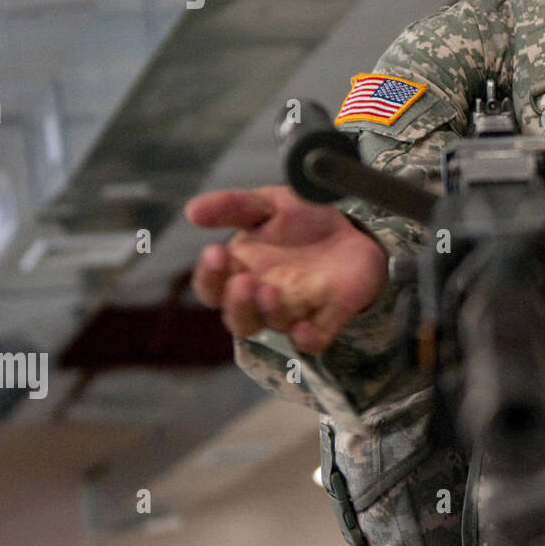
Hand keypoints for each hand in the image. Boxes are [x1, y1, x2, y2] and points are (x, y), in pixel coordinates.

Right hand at [186, 185, 386, 353]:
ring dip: (268, 311)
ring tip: (270, 289)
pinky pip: (313, 341)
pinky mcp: (328, 317)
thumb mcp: (268, 204)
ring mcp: (296, 310)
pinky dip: (307, 339)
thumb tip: (192, 211)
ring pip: (272, 325)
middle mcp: (262, 299)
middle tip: (243, 281)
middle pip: (237, 318)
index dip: (209, 275)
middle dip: (237, 303)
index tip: (215, 252)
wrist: (352, 229)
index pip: (212, 287)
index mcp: (240, 272)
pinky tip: (303, 328)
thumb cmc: (302, 220)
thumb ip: (233, 206)